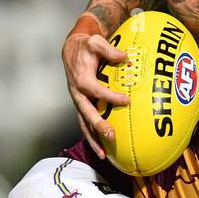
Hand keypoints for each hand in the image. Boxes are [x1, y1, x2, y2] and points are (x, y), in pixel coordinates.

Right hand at [62, 15, 129, 158]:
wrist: (71, 50)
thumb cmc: (86, 46)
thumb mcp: (95, 42)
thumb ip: (109, 50)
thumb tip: (125, 57)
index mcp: (82, 79)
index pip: (97, 91)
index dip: (111, 97)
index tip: (126, 100)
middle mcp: (77, 94)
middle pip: (87, 114)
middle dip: (99, 127)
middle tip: (112, 136)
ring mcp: (78, 102)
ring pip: (84, 125)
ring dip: (93, 140)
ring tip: (104, 155)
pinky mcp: (81, 106)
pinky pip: (85, 125)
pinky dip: (92, 138)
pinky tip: (103, 150)